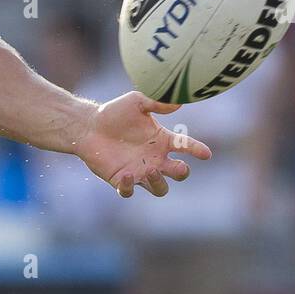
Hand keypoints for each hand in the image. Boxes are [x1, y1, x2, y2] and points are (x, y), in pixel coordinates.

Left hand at [75, 92, 210, 197]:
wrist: (88, 125)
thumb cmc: (114, 113)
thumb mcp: (137, 102)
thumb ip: (156, 103)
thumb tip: (179, 102)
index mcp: (162, 141)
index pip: (186, 147)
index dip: (197, 150)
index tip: (206, 154)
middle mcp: (155, 159)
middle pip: (177, 173)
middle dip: (181, 172)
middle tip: (178, 166)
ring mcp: (139, 171)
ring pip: (159, 188)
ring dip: (159, 182)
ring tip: (152, 170)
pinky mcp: (121, 179)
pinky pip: (129, 191)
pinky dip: (130, 187)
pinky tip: (126, 175)